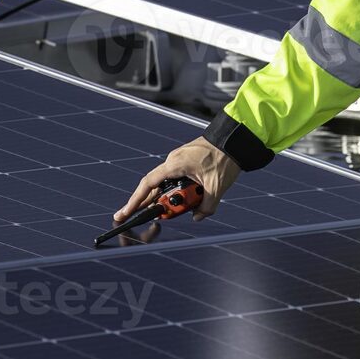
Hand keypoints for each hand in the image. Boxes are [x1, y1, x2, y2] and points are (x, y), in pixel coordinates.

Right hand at [114, 137, 238, 223]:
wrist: (235, 139)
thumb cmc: (224, 157)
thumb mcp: (217, 187)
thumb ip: (206, 206)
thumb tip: (198, 216)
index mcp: (175, 164)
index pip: (148, 184)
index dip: (135, 200)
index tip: (124, 212)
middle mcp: (173, 161)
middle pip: (155, 187)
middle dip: (151, 204)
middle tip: (145, 218)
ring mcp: (179, 160)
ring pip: (166, 184)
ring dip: (169, 199)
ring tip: (174, 211)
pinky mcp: (187, 161)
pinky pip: (175, 179)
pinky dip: (176, 191)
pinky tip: (184, 200)